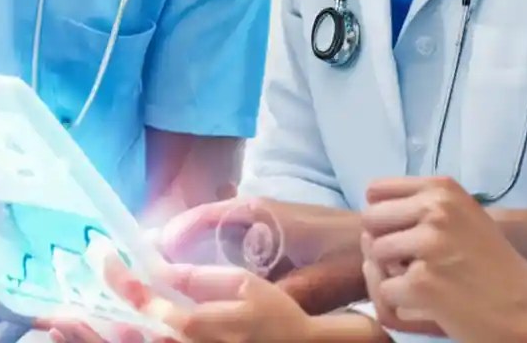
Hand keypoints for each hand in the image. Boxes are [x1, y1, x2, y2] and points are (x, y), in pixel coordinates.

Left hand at [79, 255, 314, 342]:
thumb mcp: (243, 285)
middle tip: (55, 308)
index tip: (103, 256)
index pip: (150, 304)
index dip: (122, 281)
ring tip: (59, 325)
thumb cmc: (273, 315)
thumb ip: (198, 277)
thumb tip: (158, 265)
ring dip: (91, 342)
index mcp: (203, 327)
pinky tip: (93, 336)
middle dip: (87, 326)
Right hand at [158, 197, 364, 313]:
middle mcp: (257, 212)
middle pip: (203, 224)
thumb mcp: (317, 281)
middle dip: (175, 243)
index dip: (177, 232)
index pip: (207, 216)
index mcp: (262, 214)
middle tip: (146, 267)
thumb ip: (282, 295)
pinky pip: (231, 242)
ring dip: (191, 251)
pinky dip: (213, 256)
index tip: (153, 251)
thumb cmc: (348, 254)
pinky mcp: (270, 237)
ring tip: (163, 273)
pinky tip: (201, 279)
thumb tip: (249, 314)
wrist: (380, 241)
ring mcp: (263, 223)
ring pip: (215, 235)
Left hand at [361, 177, 526, 341]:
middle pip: (369, 223)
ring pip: (374, 258)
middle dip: (385, 247)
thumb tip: (366, 216)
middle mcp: (435, 208)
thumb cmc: (495, 268)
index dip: (383, 219)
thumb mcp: (464, 219)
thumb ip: (421, 208)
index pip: (375, 191)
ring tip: (430, 284)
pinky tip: (434, 304)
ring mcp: (429, 244)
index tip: (405, 235)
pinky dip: (403, 305)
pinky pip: (385, 293)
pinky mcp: (423, 282)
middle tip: (419, 265)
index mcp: (442, 189)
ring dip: (394, 277)